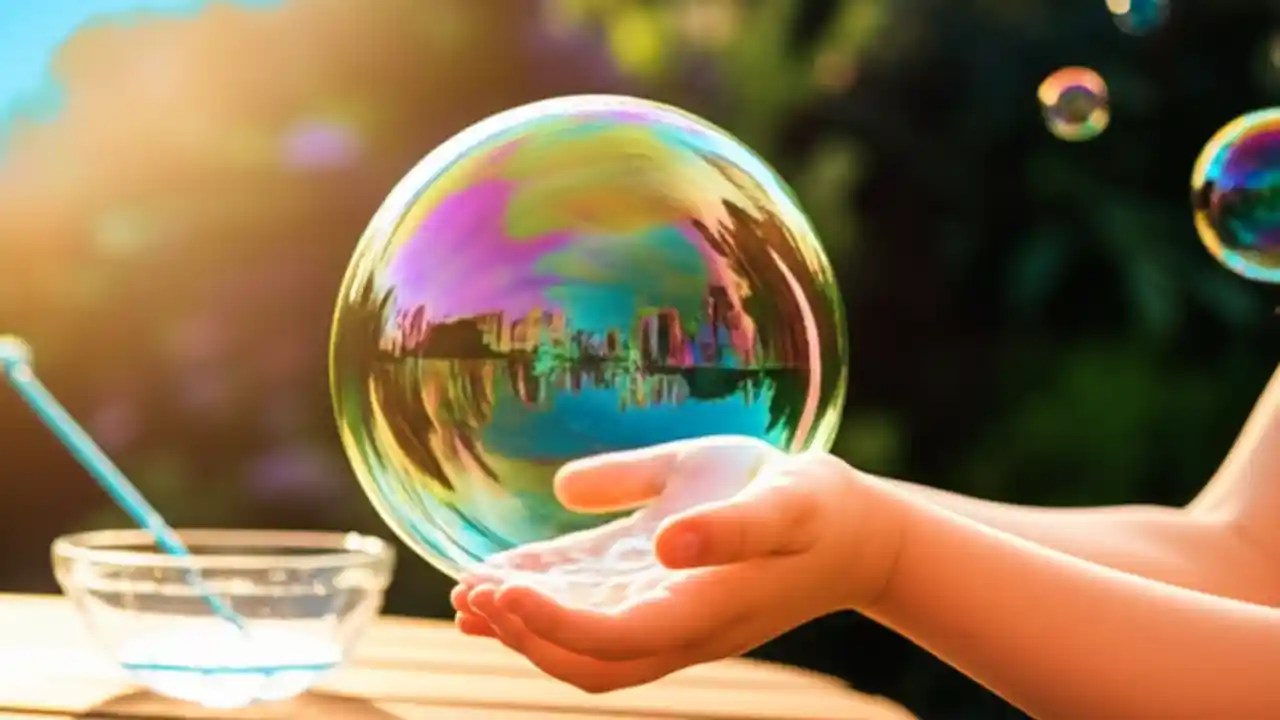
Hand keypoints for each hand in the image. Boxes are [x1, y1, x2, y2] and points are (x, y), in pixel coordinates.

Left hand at [451, 436, 907, 692]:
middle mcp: (681, 627)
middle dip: (524, 634)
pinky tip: (501, 578)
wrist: (852, 534)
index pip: (615, 641)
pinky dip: (547, 599)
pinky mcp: (662, 593)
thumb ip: (729, 524)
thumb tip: (666, 545)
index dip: (551, 625)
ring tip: (465, 593)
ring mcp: (669, 615)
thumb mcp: (783, 503)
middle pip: (588, 660)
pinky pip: (596, 609)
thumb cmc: (816, 507)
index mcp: (706, 609)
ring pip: (584, 644)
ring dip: (525, 624)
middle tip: (470, 592)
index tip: (500, 590)